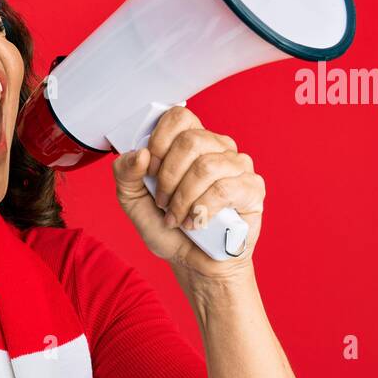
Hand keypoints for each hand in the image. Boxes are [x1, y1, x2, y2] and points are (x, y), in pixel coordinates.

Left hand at [112, 104, 264, 279]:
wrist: (191, 261)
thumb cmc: (168, 228)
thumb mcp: (133, 201)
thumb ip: (126, 173)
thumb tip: (138, 153)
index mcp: (190, 142)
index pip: (178, 116)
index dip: (159, 141)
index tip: (149, 170)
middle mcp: (217, 147)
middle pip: (191, 140)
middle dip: (167, 177)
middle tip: (162, 201)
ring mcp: (237, 166)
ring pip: (206, 166)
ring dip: (183, 198)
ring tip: (177, 217)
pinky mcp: (252, 188)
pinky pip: (224, 189)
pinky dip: (202, 209)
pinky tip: (196, 222)